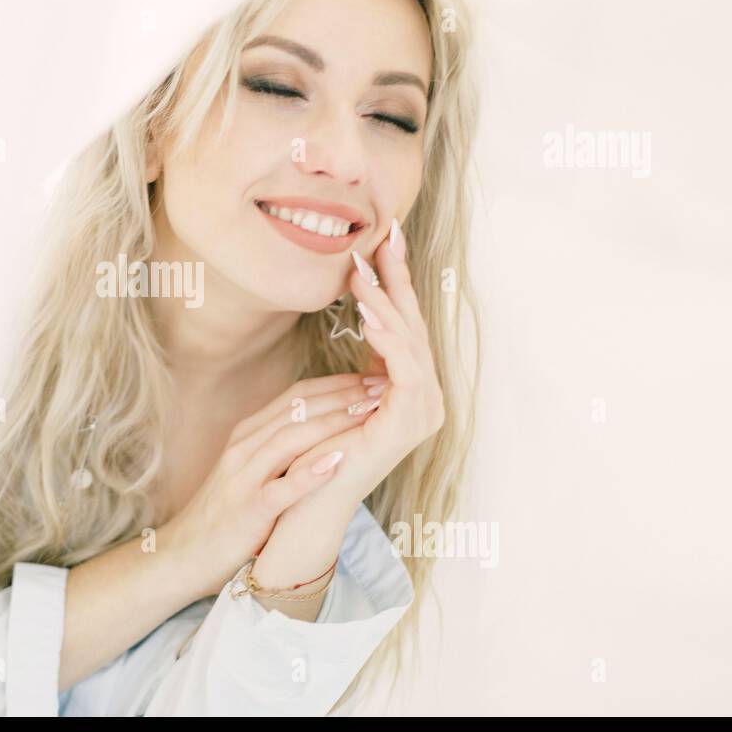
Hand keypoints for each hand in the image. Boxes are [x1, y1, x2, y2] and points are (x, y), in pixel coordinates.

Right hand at [163, 374, 370, 599]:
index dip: (338, 383)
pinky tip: (337, 461)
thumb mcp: (252, 469)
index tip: (374, 377)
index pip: (297, 395)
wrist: (184, 554)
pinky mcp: (247, 509)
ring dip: (333, 422)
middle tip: (384, 385)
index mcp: (249, 433)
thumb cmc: (227, 512)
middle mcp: (245, 447)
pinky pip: (281, 488)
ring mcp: (244, 476)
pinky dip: (309, 473)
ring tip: (370, 411)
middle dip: (344, 394)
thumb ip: (281, 446)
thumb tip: (325, 426)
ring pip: (290, 439)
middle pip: (298, 409)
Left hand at [285, 220, 446, 502]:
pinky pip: (404, 370)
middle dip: (397, 278)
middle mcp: (424, 396)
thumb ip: (360, 354)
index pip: (403, 320)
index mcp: (408, 385)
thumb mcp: (337, 387)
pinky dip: (388, 339)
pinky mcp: (409, 423)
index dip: (396, 277)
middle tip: (385, 234)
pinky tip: (369, 313)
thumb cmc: (316, 446)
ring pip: (409, 342)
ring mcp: (422, 411)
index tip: (387, 234)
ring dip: (386, 303)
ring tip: (364, 273)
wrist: (307, 498)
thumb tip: (366, 304)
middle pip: (412, 323)